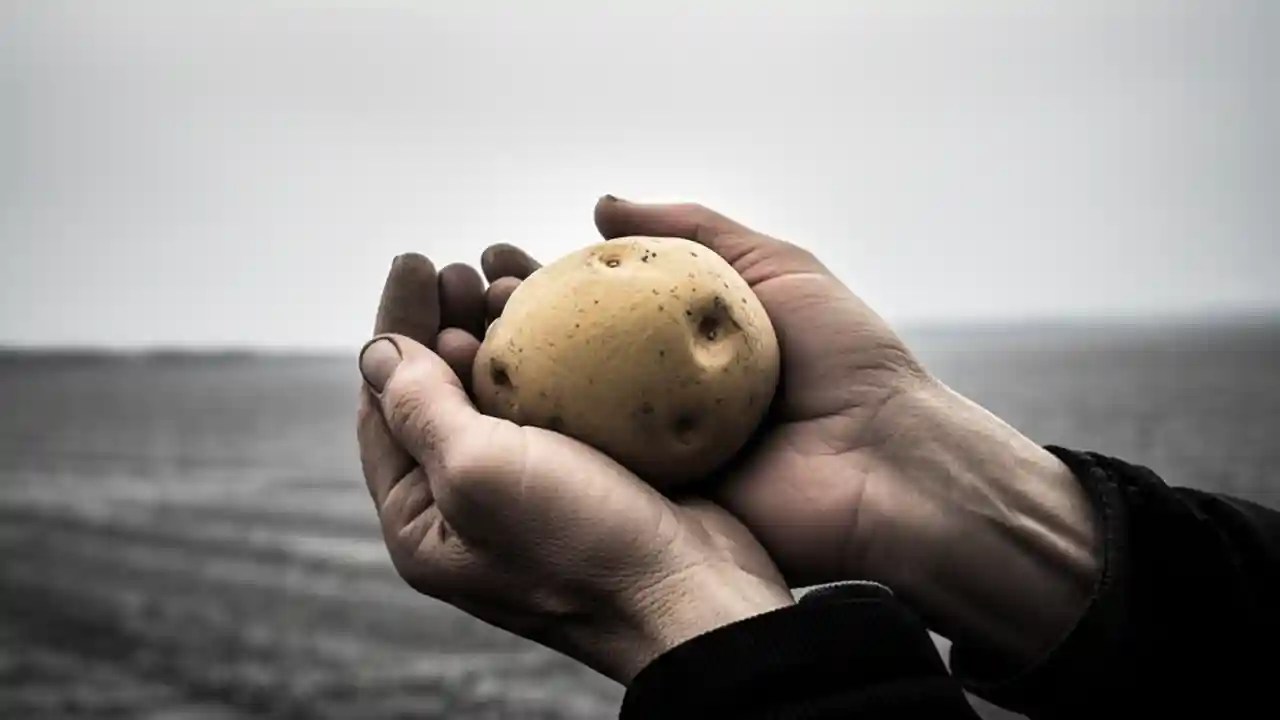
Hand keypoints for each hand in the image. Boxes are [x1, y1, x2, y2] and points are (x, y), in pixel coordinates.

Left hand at [355, 255, 792, 682]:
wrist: (694, 598)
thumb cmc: (580, 546)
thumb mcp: (478, 473)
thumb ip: (420, 408)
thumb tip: (374, 351)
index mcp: (423, 523)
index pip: (385, 408)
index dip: (395, 328)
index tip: (418, 261)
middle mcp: (468, 508)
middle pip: (438, 396)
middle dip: (442, 323)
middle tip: (460, 266)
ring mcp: (531, 491)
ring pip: (499, 394)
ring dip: (496, 333)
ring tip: (504, 278)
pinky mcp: (589, 476)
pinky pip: (555, 402)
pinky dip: (552, 356)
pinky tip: (564, 314)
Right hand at [487, 197, 1099, 664]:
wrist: (887, 466)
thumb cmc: (846, 360)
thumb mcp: (777, 266)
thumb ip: (694, 226)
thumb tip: (600, 202)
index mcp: (675, 346)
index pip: (589, 308)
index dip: (535, 285)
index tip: (489, 262)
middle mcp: (653, 399)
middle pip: (559, 360)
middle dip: (499, 331)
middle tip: (455, 302)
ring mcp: (648, 455)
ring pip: (556, 416)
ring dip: (496, 385)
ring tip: (448, 346)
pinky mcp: (652, 502)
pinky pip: (583, 471)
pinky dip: (532, 443)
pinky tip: (480, 411)